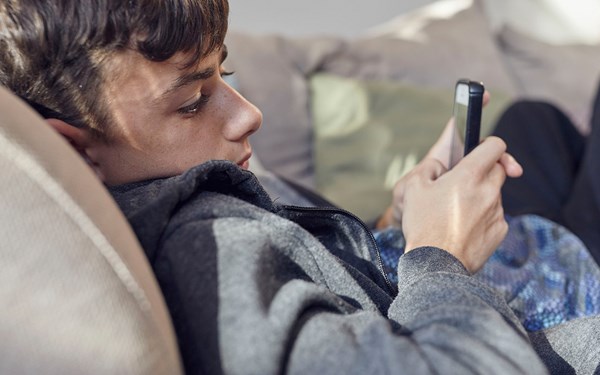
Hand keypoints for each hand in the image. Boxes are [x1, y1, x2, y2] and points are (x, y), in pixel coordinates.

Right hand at [375, 91, 519, 229]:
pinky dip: (483, 218)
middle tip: (463, 183)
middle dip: (484, 171)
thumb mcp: (414, 187)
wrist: (435, 264)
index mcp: (469, 175)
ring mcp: (497, 212)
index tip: (481, 151)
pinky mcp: (500, 232)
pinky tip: (463, 228)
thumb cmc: (423, 225)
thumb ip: (429, 167)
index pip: (495, 146)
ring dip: (481, 197)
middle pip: (499, 170)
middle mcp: (489, 191)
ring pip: (495, 195)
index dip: (488, 145)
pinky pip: (495, 217)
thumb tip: (440, 164)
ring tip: (455, 213)